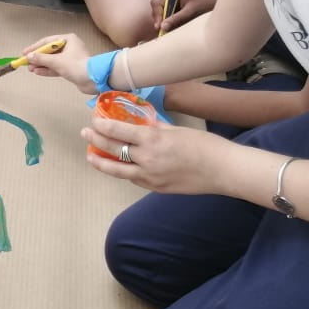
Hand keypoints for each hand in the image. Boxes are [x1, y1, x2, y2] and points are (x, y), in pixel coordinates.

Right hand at [25, 33, 95, 92]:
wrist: (93, 79)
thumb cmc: (75, 65)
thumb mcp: (56, 61)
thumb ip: (41, 58)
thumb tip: (29, 56)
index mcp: (68, 39)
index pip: (47, 41)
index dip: (35, 47)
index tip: (24, 53)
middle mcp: (70, 47)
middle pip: (49, 51)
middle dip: (38, 58)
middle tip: (27, 63)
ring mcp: (71, 58)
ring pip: (52, 60)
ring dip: (42, 65)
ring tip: (31, 69)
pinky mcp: (71, 69)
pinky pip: (57, 67)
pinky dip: (48, 70)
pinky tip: (38, 72)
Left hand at [82, 117, 225, 194]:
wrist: (223, 170)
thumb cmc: (204, 145)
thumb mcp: (176, 129)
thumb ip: (155, 128)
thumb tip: (140, 125)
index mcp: (152, 139)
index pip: (118, 131)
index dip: (102, 125)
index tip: (94, 120)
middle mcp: (147, 159)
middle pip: (113, 149)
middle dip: (96, 140)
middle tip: (85, 134)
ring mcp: (150, 176)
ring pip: (118, 170)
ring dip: (101, 162)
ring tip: (90, 156)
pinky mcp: (156, 188)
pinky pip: (134, 179)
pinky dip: (124, 172)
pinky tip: (118, 167)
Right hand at [151, 0, 216, 31]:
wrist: (216, 2)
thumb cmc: (205, 3)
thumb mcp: (191, 11)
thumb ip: (177, 18)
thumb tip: (162, 27)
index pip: (157, 3)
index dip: (157, 15)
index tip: (159, 26)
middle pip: (156, 8)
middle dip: (158, 19)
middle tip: (161, 31)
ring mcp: (172, 3)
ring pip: (161, 13)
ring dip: (163, 22)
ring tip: (166, 31)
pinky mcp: (175, 10)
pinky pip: (167, 16)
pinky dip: (168, 23)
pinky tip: (171, 29)